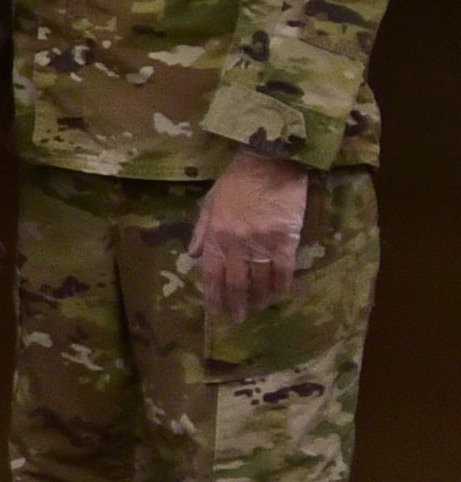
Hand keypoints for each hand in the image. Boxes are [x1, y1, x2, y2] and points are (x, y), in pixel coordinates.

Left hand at [191, 148, 311, 327]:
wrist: (270, 163)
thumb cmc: (236, 181)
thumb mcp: (210, 203)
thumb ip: (201, 231)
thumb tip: (194, 256)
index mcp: (216, 236)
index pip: (211, 274)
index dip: (213, 296)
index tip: (215, 313)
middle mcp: (236, 244)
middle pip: (235, 282)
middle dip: (235, 304)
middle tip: (238, 319)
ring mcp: (262, 243)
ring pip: (260, 280)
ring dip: (258, 298)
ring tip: (258, 309)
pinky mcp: (286, 239)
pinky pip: (284, 270)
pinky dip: (281, 285)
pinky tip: (279, 295)